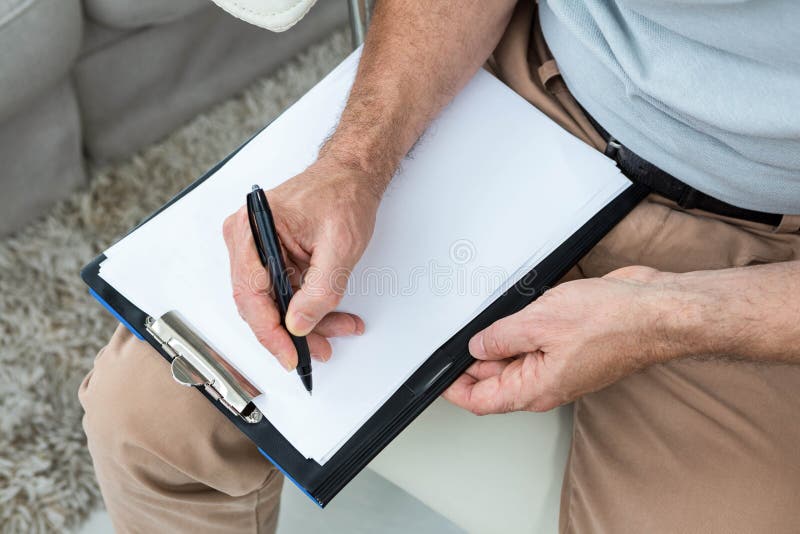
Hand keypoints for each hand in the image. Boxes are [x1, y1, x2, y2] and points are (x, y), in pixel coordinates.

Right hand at [223, 156, 383, 369]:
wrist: (351, 176)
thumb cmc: (342, 195)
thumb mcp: (339, 246)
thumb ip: (320, 289)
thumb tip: (300, 324)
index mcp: (252, 228)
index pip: (251, 294)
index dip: (270, 332)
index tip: (290, 354)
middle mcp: (246, 239)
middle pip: (260, 303)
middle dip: (293, 331)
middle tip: (319, 349)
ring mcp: (256, 249)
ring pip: (274, 303)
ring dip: (307, 321)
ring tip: (340, 328)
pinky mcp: (271, 256)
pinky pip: (284, 292)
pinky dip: (308, 307)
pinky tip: (333, 315)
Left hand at [443, 266, 683, 413]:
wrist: (655, 309)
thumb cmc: (613, 322)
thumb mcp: (539, 323)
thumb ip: (501, 337)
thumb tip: (476, 347)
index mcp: (535, 388)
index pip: (481, 400)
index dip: (454, 388)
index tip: (436, 373)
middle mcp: (545, 382)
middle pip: (494, 379)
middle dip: (473, 359)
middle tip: (458, 333)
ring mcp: (558, 364)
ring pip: (514, 358)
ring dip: (498, 339)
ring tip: (491, 316)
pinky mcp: (569, 345)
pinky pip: (533, 342)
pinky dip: (519, 329)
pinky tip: (516, 310)